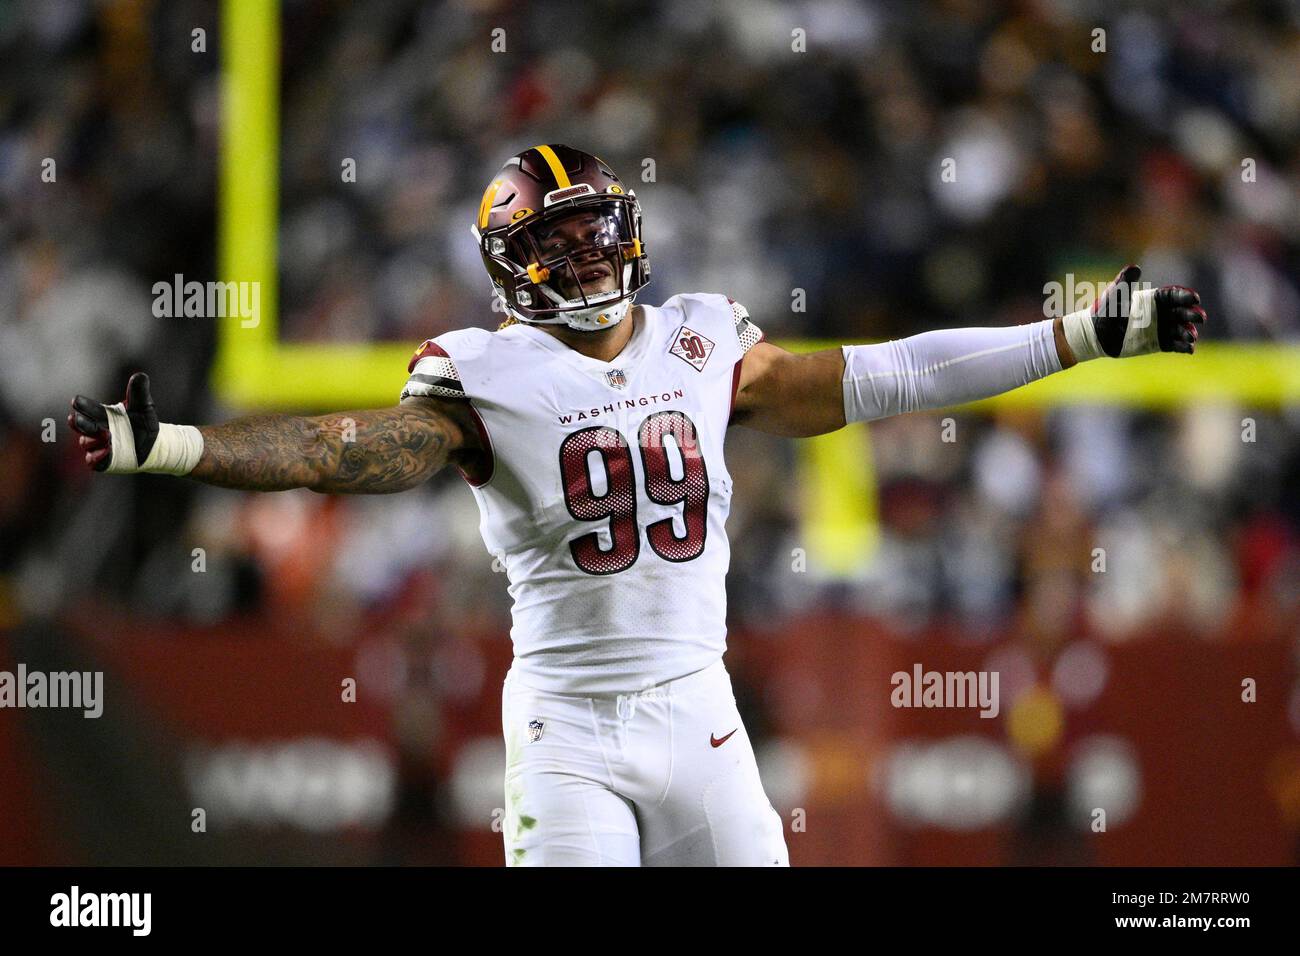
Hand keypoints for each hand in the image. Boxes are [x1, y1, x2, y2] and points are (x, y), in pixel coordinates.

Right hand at [68, 372, 161, 472]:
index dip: (82, 405)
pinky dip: (97, 457)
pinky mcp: (104, 460)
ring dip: (92, 439)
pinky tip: (106, 450)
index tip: (76, 401)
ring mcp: (98, 445)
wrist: (155, 444)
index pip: (87, 408)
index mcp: (102, 414)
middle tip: (75, 418)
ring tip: (106, 435)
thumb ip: (139, 392)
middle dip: (79, 423)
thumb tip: (140, 375)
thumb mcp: (144, 406)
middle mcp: (96, 429)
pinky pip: (95, 461)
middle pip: (82, 426)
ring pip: (87, 443)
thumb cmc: (143, 423)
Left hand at [1085, 265, 1206, 357]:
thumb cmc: (1105, 310)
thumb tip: (1134, 268)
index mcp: (1154, 299)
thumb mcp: (1115, 295)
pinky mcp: (1158, 343)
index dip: (1186, 296)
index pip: (1174, 296)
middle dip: (1192, 314)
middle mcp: (1161, 313)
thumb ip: (1125, 282)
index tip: (1195, 299)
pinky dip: (1183, 347)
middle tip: (1200, 318)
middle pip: (1182, 312)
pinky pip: (1174, 345)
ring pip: (1181, 329)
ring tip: (1192, 336)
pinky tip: (1190, 348)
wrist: (1096, 334)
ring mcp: (1161, 329)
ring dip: (1189, 332)